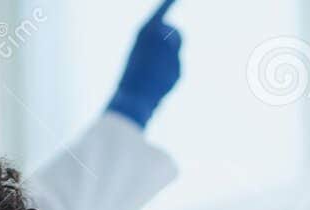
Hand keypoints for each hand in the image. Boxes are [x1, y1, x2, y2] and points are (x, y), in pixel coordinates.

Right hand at [106, 2, 181, 128]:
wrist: (132, 99)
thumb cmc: (131, 78)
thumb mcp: (138, 55)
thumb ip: (154, 46)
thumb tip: (175, 45)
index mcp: (146, 29)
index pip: (163, 10)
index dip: (171, 1)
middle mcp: (160, 35)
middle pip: (178, 34)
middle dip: (175, 43)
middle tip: (164, 57)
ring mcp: (171, 51)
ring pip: (177, 55)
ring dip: (170, 64)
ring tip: (154, 76)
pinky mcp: (178, 67)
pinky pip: (177, 70)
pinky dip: (170, 78)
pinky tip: (159, 85)